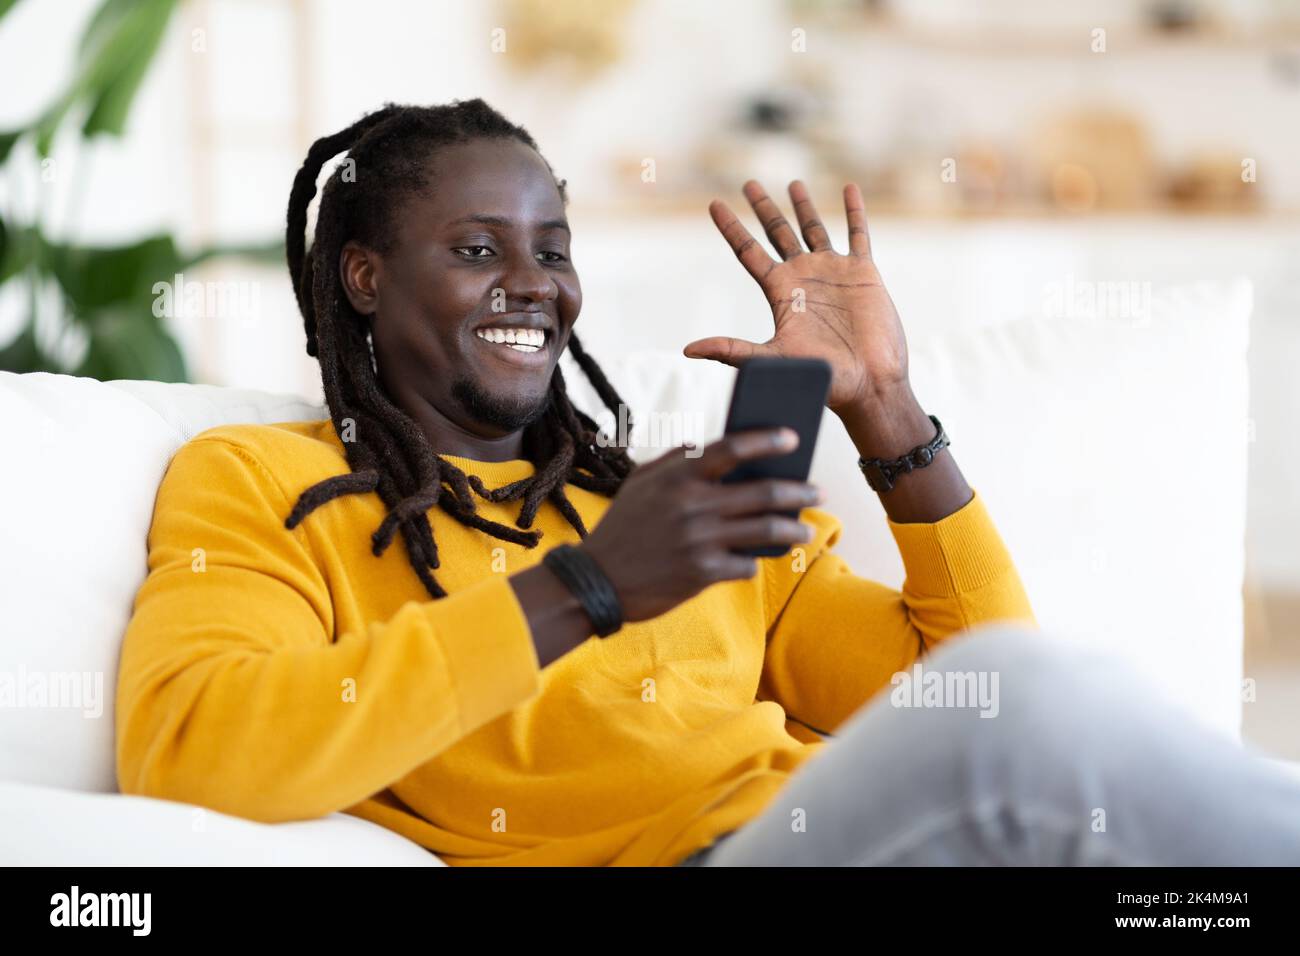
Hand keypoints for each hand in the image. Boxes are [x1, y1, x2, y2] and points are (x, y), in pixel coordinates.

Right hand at [578, 429, 822, 622]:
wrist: (598, 581)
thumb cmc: (622, 527)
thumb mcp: (641, 482)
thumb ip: (675, 459)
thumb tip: (706, 444)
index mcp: (679, 477)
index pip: (732, 449)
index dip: (766, 441)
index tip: (792, 438)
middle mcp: (693, 506)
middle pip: (763, 492)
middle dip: (798, 490)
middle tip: (817, 491)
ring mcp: (700, 540)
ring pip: (765, 530)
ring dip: (792, 528)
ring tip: (804, 529)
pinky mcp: (703, 573)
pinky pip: (746, 564)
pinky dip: (754, 560)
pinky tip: (756, 559)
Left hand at [684, 180, 908, 414]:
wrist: (868, 384)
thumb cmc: (822, 377)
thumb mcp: (772, 359)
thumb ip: (732, 351)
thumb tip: (688, 350)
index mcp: (780, 291)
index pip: (748, 251)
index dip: (731, 227)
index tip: (714, 204)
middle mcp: (803, 277)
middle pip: (777, 233)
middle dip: (763, 208)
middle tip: (748, 184)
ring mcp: (833, 272)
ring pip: (814, 229)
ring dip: (804, 206)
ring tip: (793, 183)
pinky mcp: (864, 274)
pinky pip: (858, 234)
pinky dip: (854, 211)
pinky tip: (849, 189)